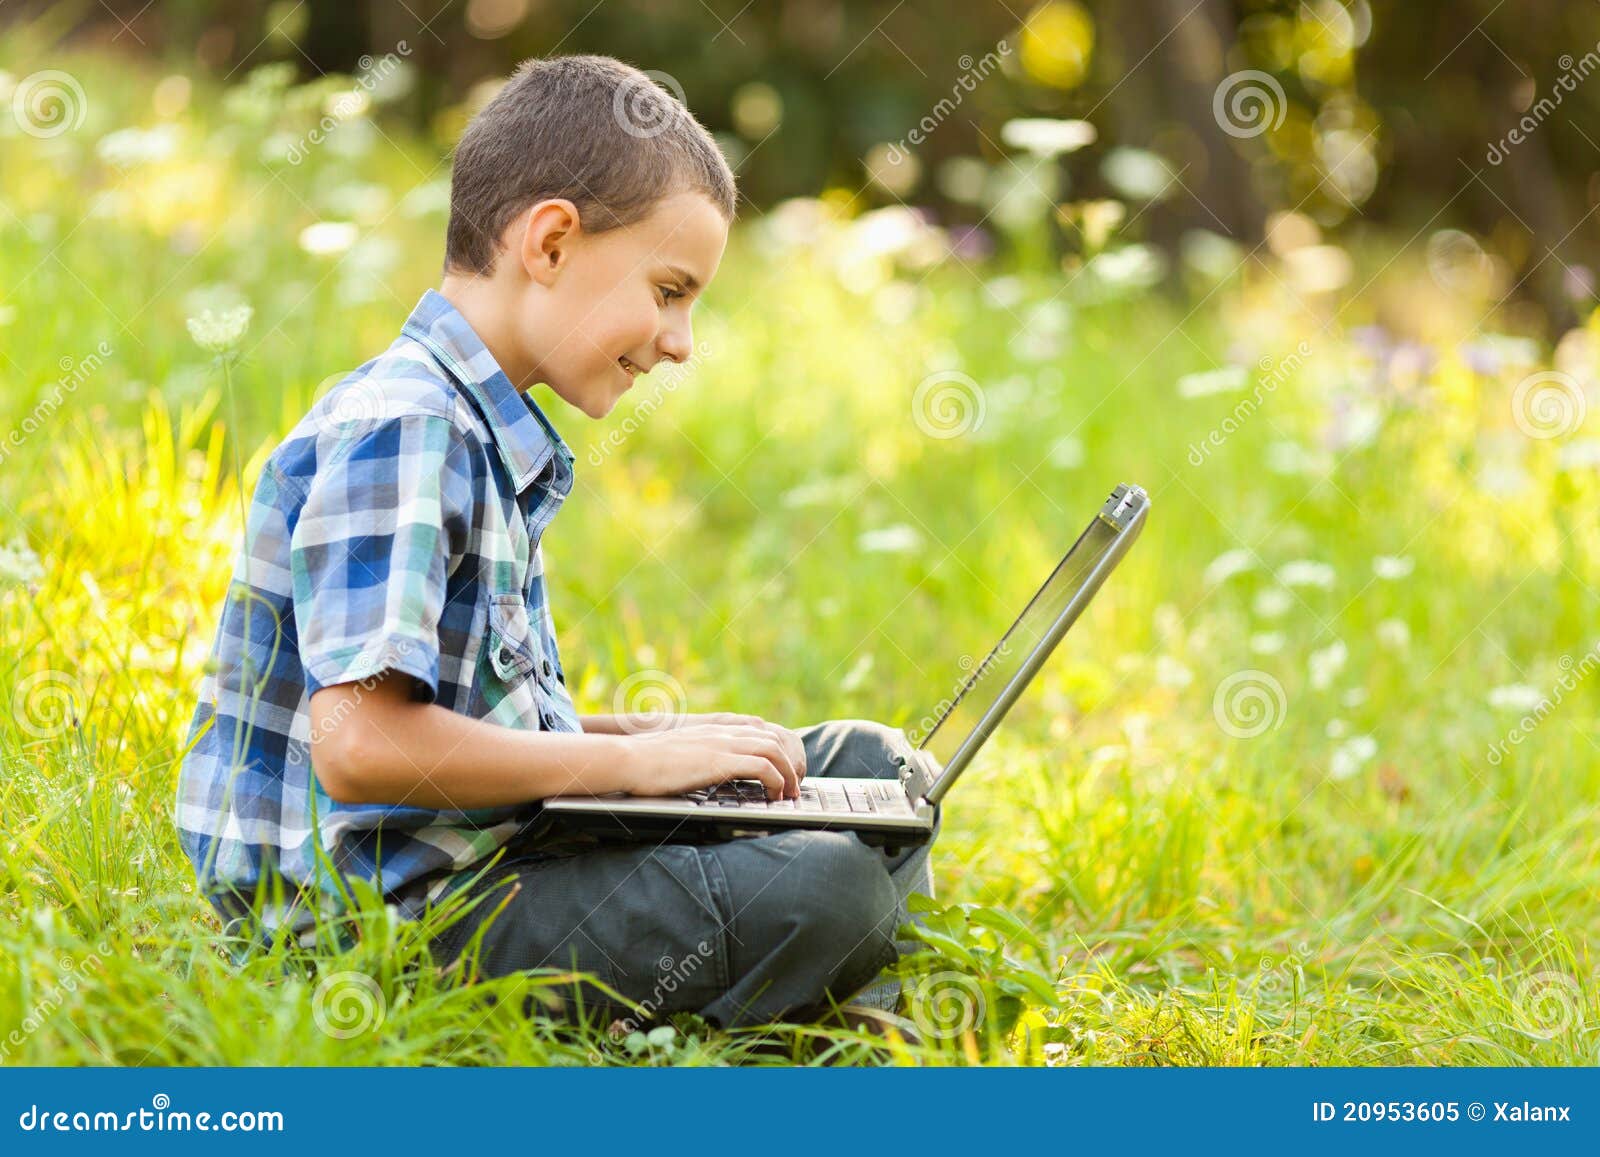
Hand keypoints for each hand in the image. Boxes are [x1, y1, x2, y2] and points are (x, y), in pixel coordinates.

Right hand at [616, 717, 806, 799]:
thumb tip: (702, 771)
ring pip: (774, 751)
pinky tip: (772, 796)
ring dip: (787, 774)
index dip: (777, 750)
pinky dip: (775, 781)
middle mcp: (723, 733)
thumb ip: (697, 756)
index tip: (782, 771)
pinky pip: (762, 767)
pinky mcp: (720, 761)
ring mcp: (722, 745)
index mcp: (714, 730)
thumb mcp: (679, 754)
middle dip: (789, 763)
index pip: (759, 730)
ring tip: (787, 794)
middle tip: (792, 787)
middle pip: (773, 740)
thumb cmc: (647, 764)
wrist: (628, 760)